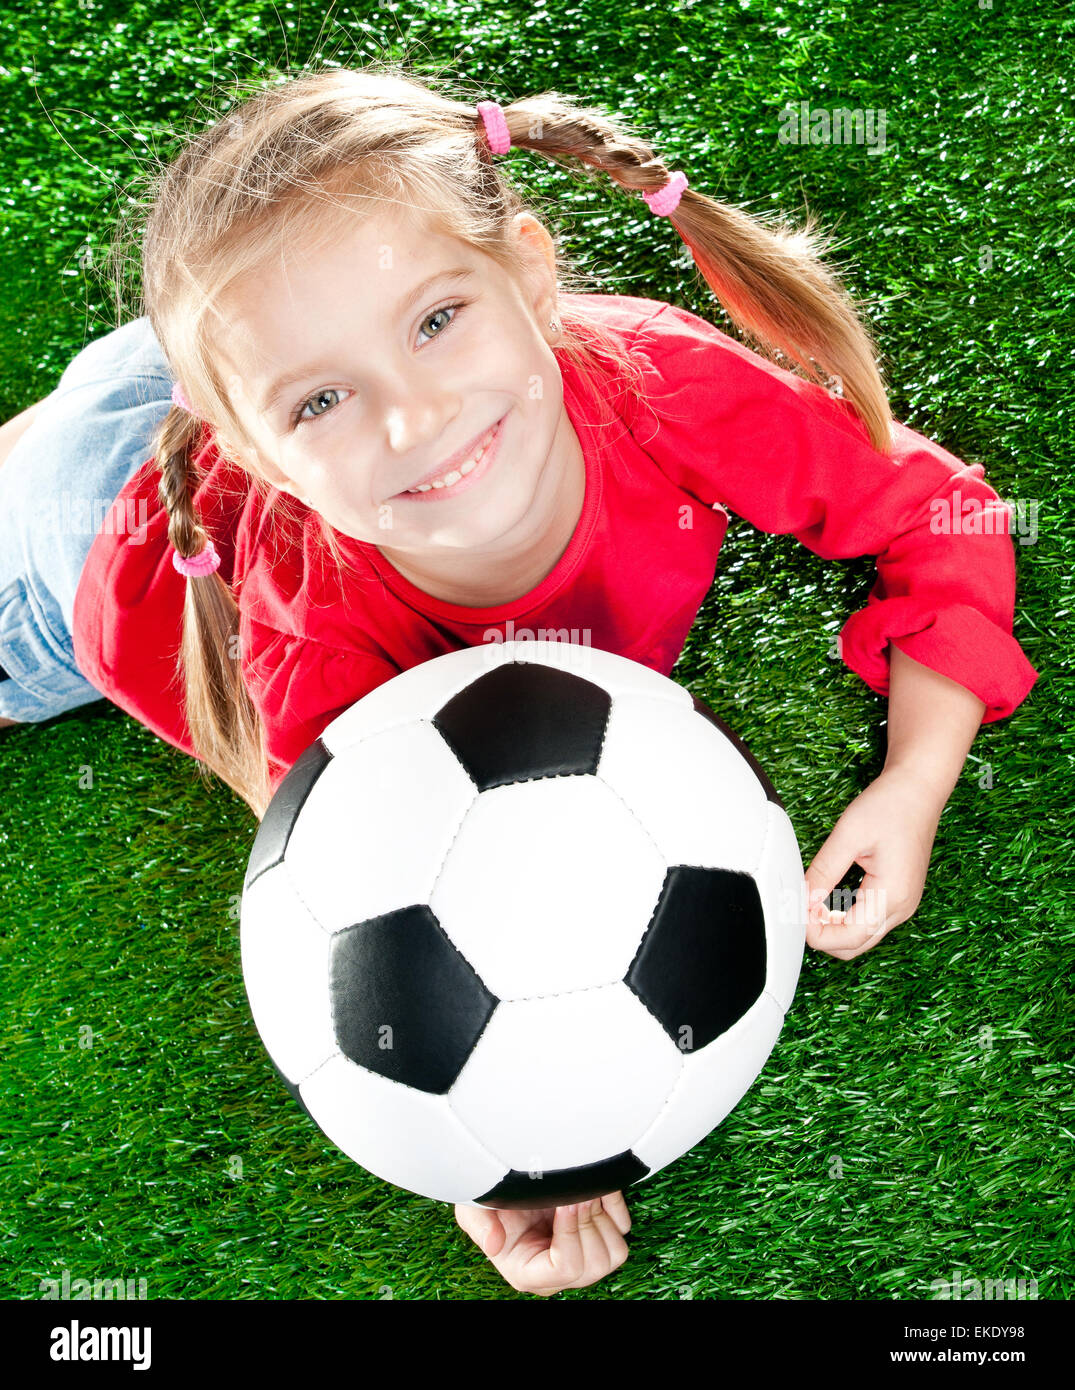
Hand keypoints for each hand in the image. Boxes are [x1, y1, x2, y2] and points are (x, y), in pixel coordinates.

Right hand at [454, 1192, 630, 1295]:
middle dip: (587, 1222)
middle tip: (575, 1193)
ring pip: (614, 1254)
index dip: (569, 1234)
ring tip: (583, 1193)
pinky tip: (596, 1191)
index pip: (564, 1269)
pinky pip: (623, 1231)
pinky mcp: (599, 1237)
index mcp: (528, 1272)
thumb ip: (479, 1226)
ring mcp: (582, 1256)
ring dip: (602, 1217)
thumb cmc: (492, 1197)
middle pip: (593, 1265)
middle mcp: (558, 1272)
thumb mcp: (474, 1207)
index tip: (563, 1202)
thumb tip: (494, 1244)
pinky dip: (615, 1208)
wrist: (510, 1178)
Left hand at [803, 765, 943, 959]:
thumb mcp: (848, 835)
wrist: (919, 789)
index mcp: (892, 895)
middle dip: (822, 934)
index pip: (847, 938)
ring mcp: (904, 905)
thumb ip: (823, 871)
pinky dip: (845, 919)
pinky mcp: (900, 897)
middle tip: (799, 906)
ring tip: (810, 899)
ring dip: (832, 927)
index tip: (795, 912)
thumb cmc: (891, 805)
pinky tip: (827, 899)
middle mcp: (902, 907)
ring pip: (861, 937)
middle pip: (854, 946)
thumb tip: (801, 899)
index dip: (815, 933)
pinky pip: (869, 922)